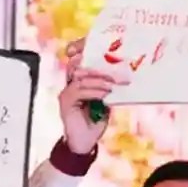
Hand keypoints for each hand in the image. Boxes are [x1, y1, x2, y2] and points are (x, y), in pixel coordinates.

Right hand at [59, 38, 123, 154]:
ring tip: (113, 84)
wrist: (84, 143)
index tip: (100, 44)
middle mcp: (71, 82)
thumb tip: (122, 75)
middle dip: (97, 63)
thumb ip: (107, 87)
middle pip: (78, 63)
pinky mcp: (65, 102)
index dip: (84, 47)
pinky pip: (78, 90)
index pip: (79, 58)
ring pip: (80, 76)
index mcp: (79, 79)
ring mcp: (67, 91)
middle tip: (115, 67)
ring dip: (98, 79)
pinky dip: (93, 91)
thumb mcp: (105, 100)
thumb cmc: (94, 121)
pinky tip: (104, 94)